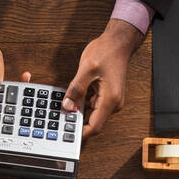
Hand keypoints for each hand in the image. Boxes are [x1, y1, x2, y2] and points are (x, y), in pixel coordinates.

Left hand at [62, 19, 140, 137]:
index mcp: (110, 100)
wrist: (118, 43)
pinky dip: (82, 102)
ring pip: (92, 112)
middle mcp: (113, 103)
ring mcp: (111, 100)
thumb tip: (67, 105)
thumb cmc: (107, 52)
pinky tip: (74, 95)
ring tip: (66, 101)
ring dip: (79, 110)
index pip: (95, 126)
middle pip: (93, 121)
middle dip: (76, 120)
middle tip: (60, 116)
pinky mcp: (107, 95)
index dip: (80, 133)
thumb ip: (76, 89)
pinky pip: (93, 104)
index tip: (67, 135)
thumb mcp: (87, 69)